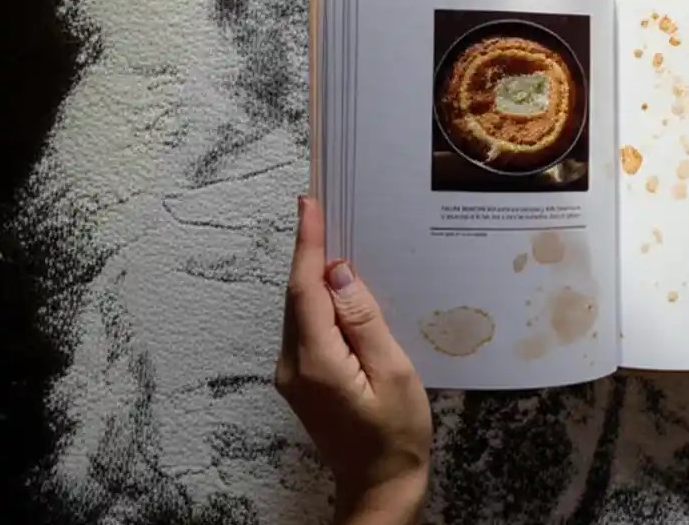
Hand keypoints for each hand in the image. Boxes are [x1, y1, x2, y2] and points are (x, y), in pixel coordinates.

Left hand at [276, 196, 432, 524]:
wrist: (380, 485)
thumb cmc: (396, 435)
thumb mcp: (393, 372)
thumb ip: (364, 320)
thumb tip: (339, 273)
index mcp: (316, 362)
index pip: (305, 289)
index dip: (307, 243)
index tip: (309, 204)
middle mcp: (292, 366)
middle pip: (297, 295)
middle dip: (309, 251)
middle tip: (322, 205)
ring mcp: (292, 375)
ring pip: (300, 310)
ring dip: (313, 275)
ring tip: (332, 234)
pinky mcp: (301, 380)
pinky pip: (306, 328)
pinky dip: (318, 301)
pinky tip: (336, 287)